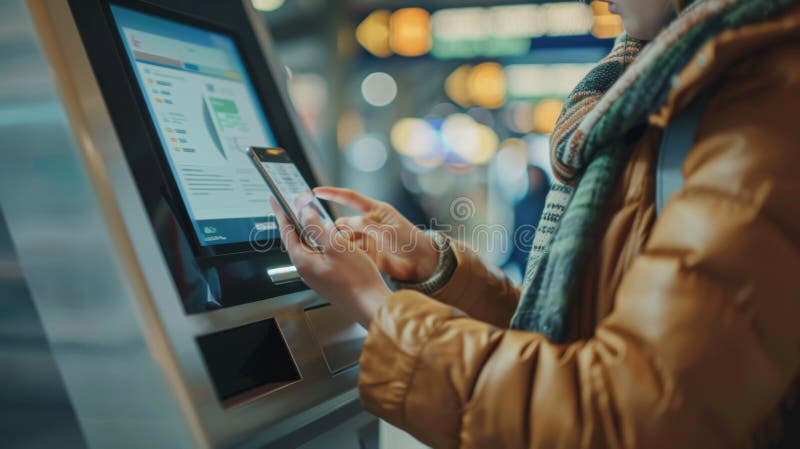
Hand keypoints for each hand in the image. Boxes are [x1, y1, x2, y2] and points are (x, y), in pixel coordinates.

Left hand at [271, 197, 390, 327]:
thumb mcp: (335, 246)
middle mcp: (306, 270)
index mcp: (303, 261)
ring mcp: (316, 276)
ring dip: (308, 230)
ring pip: (307, 247)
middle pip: (295, 239)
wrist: (371, 305)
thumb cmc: (356, 279)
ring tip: (309, 216)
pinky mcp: (327, 279)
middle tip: (290, 204)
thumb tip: (303, 212)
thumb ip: (316, 227)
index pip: (286, 231)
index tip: (275, 200)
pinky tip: (328, 237)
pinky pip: (317, 255)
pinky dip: (318, 241)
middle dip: (293, 220)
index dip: (281, 212)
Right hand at [314, 187, 438, 281]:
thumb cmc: (410, 241)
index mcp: (375, 211)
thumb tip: (342, 224)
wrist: (422, 264)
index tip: (316, 192)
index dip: (332, 193)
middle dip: (336, 230)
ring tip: (341, 251)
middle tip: (331, 239)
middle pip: (343, 223)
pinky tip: (346, 259)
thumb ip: (364, 224)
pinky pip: (351, 252)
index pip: (349, 198)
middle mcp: (368, 223)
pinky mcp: (367, 253)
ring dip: (340, 244)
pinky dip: (346, 254)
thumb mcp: (386, 229)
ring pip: (344, 238)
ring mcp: (367, 238)